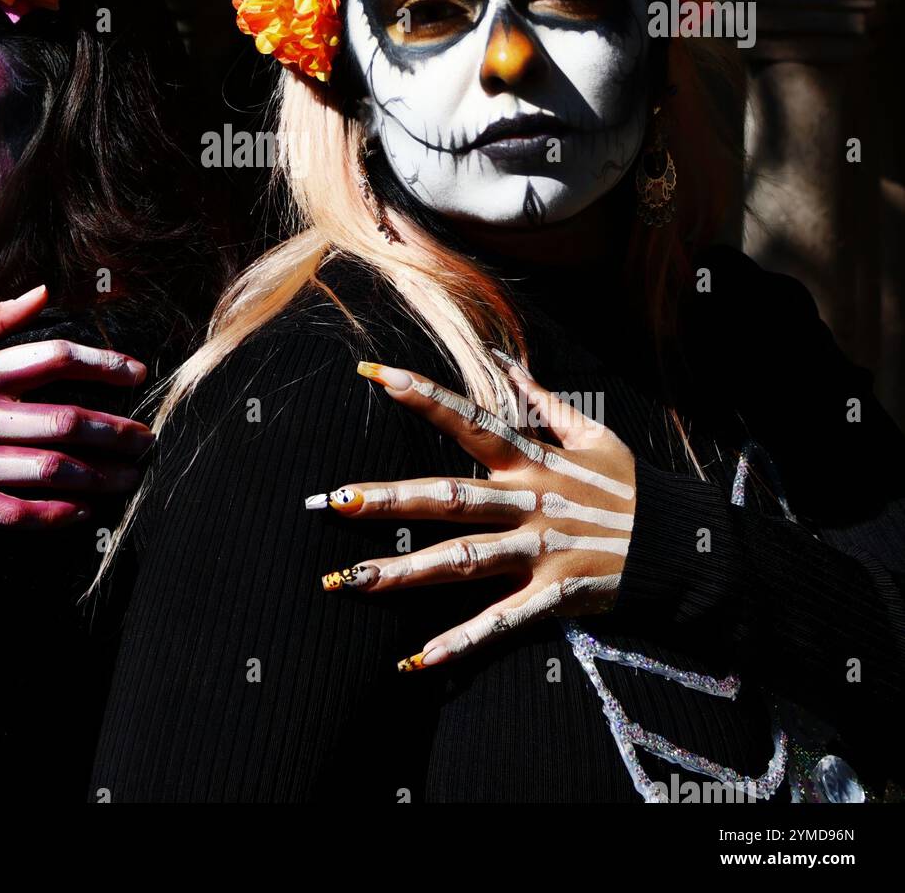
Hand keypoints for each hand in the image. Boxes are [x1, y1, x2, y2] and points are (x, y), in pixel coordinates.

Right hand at [0, 285, 151, 527]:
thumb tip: (45, 291)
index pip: (54, 358)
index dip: (104, 364)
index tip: (138, 373)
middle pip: (64, 420)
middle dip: (115, 431)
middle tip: (147, 439)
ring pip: (49, 470)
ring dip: (99, 477)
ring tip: (129, 479)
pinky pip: (17, 513)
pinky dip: (56, 515)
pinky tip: (85, 513)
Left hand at [308, 356, 635, 669]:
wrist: (686, 546)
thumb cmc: (632, 487)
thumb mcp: (594, 434)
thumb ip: (545, 401)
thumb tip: (508, 362)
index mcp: (534, 461)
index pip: (470, 419)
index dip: (422, 396)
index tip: (372, 374)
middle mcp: (529, 504)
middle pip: (449, 498)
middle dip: (390, 499)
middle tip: (333, 499)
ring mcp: (540, 552)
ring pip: (462, 562)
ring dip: (404, 572)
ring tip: (352, 579)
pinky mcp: (554, 597)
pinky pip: (502, 622)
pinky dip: (462, 641)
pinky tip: (418, 658)